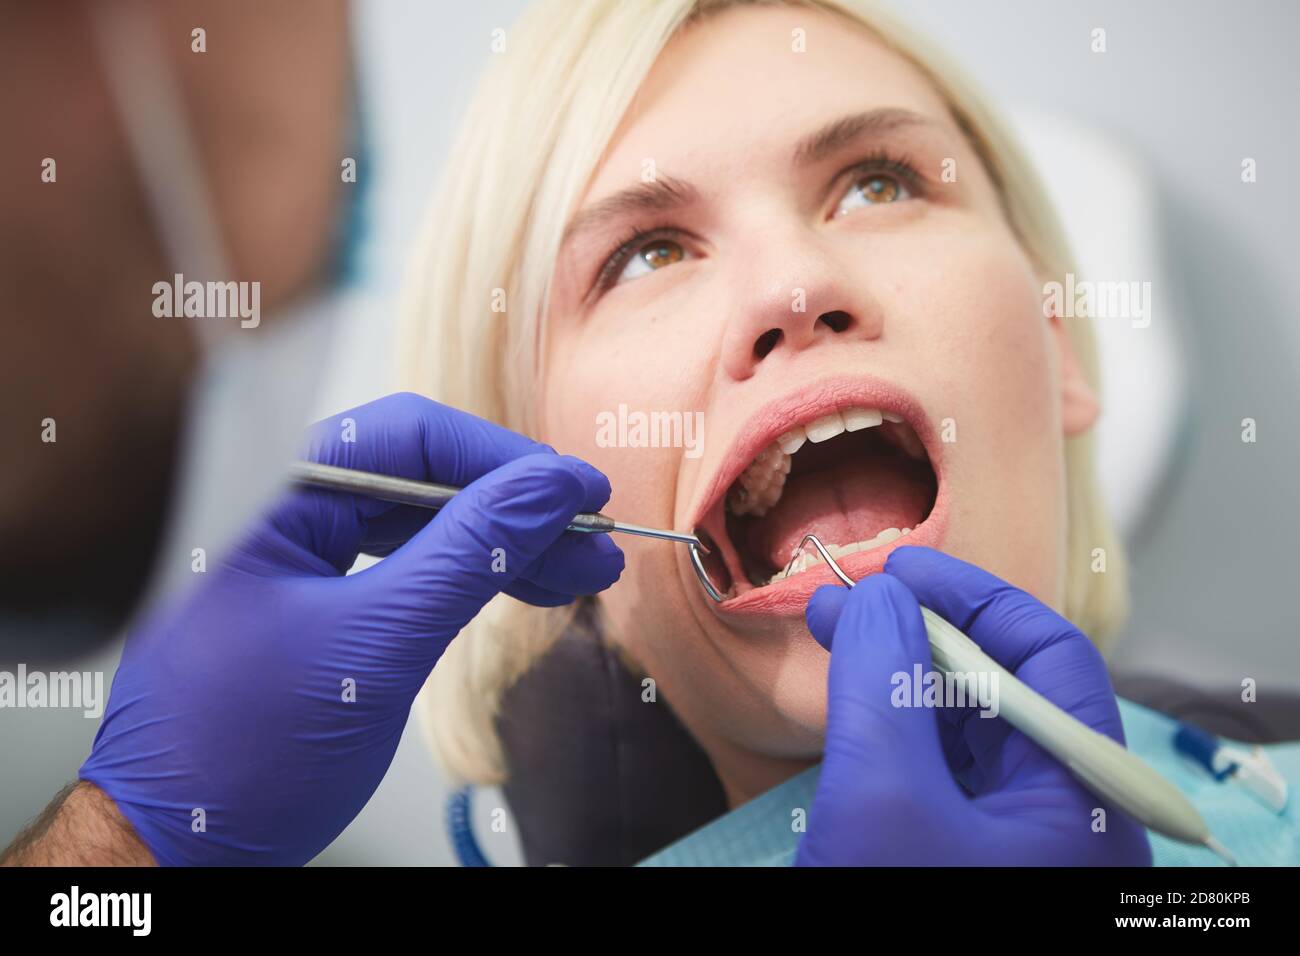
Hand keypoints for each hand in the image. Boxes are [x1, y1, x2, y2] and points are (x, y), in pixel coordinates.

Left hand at [79, 392, 622, 864]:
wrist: (177, 853)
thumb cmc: (243, 756)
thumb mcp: (376, 646)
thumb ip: (469, 554)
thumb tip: (553, 488)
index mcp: (264, 496)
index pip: (405, 438)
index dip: (504, 460)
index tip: (578, 492)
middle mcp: (274, 509)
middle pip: (419, 477)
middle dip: (513, 510)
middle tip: (589, 541)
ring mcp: (292, 555)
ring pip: (419, 523)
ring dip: (502, 547)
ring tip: (579, 573)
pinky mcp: (312, 600)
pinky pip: (401, 567)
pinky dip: (465, 580)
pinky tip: (524, 588)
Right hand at [798, 546, 1150, 865]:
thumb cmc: (890, 918)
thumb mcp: (880, 796)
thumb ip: (883, 683)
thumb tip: (880, 595)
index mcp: (1087, 804)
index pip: (1053, 657)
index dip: (973, 600)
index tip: (899, 569)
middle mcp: (1068, 817)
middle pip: (1009, 687)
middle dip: (923, 632)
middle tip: (851, 600)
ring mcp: (1020, 841)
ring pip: (971, 726)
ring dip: (902, 673)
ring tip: (837, 635)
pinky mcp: (972, 855)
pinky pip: (946, 767)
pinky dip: (899, 723)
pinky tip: (854, 698)